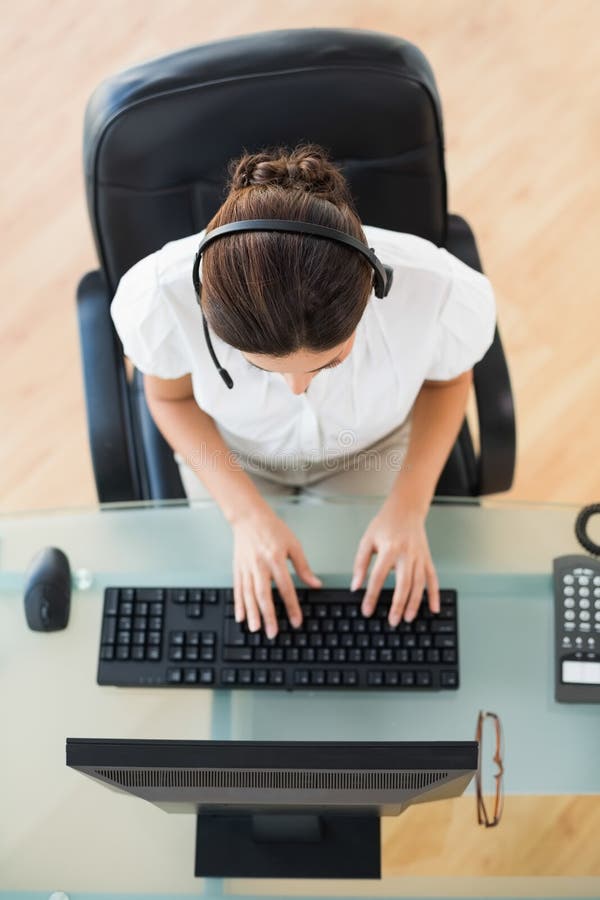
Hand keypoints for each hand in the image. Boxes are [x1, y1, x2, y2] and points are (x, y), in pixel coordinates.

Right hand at [231, 503, 321, 636]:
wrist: (248, 517)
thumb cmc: (272, 528)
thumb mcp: (293, 544)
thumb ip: (304, 567)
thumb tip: (315, 584)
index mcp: (275, 559)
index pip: (285, 587)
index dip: (292, 606)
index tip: (296, 621)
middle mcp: (259, 565)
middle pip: (263, 595)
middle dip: (268, 616)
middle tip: (272, 633)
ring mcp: (246, 568)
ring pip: (248, 595)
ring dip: (252, 614)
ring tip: (255, 629)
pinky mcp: (238, 569)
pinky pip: (238, 589)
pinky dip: (238, 605)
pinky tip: (241, 617)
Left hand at [350, 500, 439, 624]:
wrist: (406, 509)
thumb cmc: (385, 524)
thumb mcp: (367, 540)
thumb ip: (360, 564)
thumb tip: (356, 586)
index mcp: (389, 549)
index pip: (379, 577)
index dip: (372, 595)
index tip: (367, 610)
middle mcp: (407, 554)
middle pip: (404, 583)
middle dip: (398, 605)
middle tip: (393, 621)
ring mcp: (419, 557)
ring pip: (419, 584)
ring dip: (414, 603)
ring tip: (408, 618)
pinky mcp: (427, 559)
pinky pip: (433, 579)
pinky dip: (434, 595)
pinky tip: (433, 608)